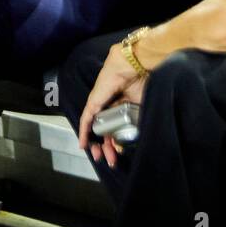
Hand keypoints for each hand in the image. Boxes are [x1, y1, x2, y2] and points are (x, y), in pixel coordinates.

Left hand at [76, 43, 147, 168]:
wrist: (132, 67)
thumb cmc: (142, 82)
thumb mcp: (141, 107)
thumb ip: (138, 121)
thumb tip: (136, 138)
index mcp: (122, 107)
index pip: (116, 129)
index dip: (116, 143)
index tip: (119, 153)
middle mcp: (109, 107)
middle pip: (105, 132)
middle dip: (107, 148)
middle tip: (111, 160)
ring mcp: (100, 105)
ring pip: (96, 130)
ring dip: (98, 145)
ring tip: (101, 156)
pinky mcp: (93, 103)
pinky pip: (86, 120)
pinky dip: (84, 133)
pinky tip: (84, 145)